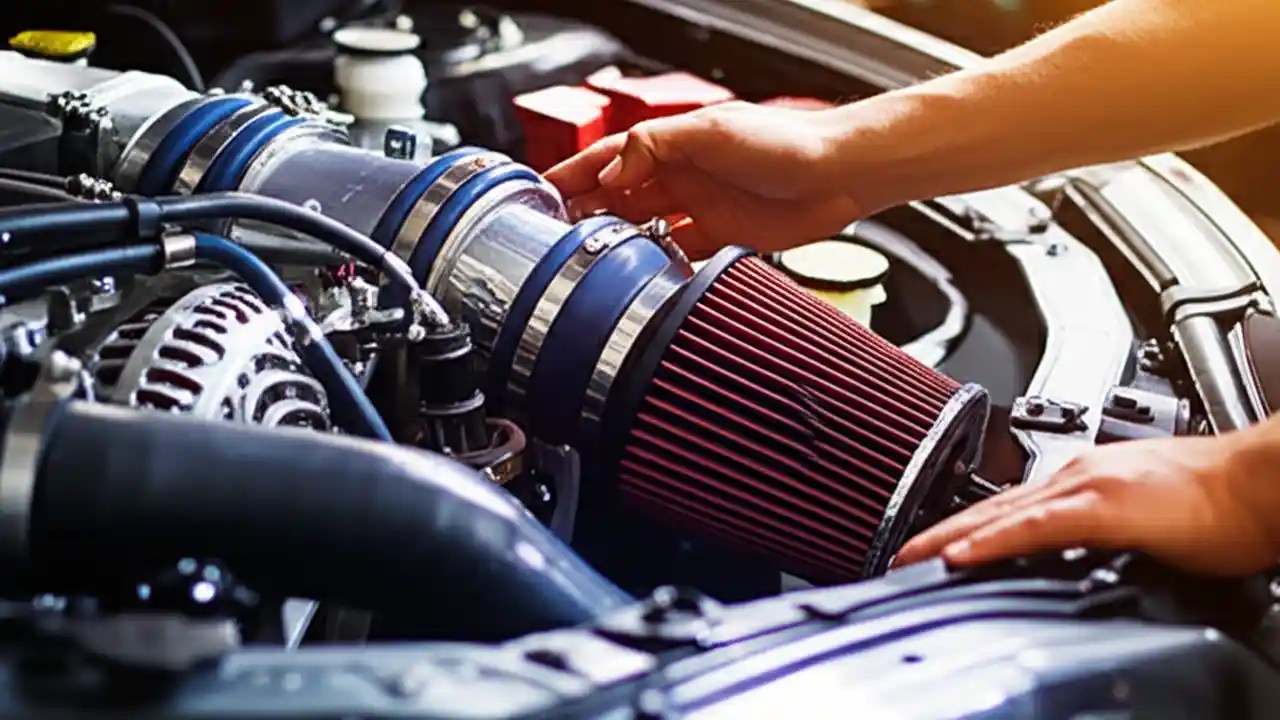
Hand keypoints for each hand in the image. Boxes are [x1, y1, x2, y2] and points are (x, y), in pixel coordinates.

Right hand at [543, 102, 863, 259]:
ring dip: (615, 241)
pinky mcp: (722, 237)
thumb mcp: (711, 132)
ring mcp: (699, 207)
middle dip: (584, 213)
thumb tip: (609, 171)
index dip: (572, 176)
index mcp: (671, 144)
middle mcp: (680, 175)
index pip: (608, 159)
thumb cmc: (786, 142)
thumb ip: (656, 146)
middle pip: (617, 196)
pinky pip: (678, 253)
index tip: (540, 195)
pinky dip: (657, 264)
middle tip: (552, 238)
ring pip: (642, 227)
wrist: (839, 174)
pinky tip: (639, 278)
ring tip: (586, 261)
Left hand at [894, 429, 1279, 575]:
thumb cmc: (1218, 500)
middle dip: (940, 533)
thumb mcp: (1143, 518)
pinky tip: (964, 553)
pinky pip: (1034, 526)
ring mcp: (1086, 487)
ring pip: (1000, 513)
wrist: (1261, 482)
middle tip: (898, 553)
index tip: (932, 548)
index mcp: (1085, 480)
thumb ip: (1102, 531)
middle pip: (990, 507)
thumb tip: (1079, 556)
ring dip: (950, 536)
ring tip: (910, 556)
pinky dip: (993, 539)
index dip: (965, 527)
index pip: (1008, 507)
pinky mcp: (1104, 506)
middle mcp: (1076, 475)